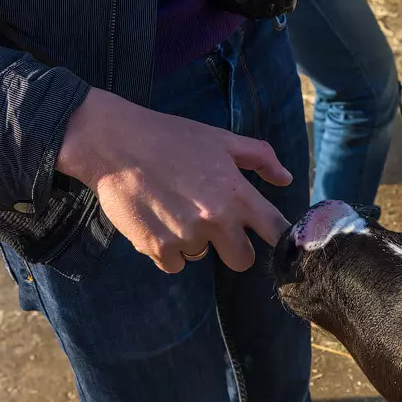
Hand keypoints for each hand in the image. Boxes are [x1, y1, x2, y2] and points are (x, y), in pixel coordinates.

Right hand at [56, 88, 292, 273]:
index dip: (279, 238)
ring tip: (175, 210)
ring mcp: (187, 237)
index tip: (273, 239)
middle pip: (243, 260)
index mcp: (238, 194)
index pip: (277, 231)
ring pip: (203, 258)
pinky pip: (174, 264)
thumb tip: (287, 178)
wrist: (114, 143)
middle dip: (234, 248)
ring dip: (194, 242)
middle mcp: (217, 220)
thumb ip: (260, 157)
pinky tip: (157, 222)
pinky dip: (167, 250)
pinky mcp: (157, 248)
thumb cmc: (170, 137)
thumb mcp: (221, 139)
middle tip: (215, 227)